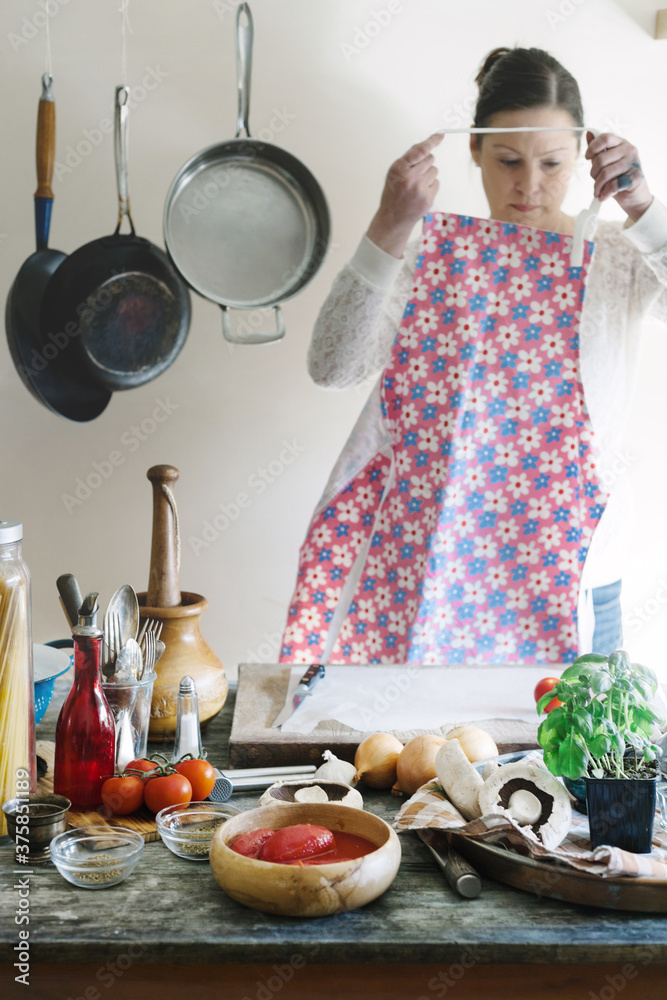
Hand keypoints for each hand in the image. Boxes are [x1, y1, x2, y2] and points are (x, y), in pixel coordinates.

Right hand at [367, 132, 442, 257]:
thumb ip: (408, 159)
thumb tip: (423, 145)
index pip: (420, 150)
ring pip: (435, 171)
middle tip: (416, 174)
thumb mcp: (394, 173)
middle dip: (425, 164)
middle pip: (430, 159)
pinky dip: (431, 187)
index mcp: (399, 169)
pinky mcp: (428, 198)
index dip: (432, 141)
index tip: (440, 135)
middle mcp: (410, 178)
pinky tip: (421, 193)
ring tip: (417, 186)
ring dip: (428, 176)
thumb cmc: (393, 194)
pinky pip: (437, 183)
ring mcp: (420, 189)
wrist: (393, 218)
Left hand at [585, 131, 652, 221]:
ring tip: (597, 191)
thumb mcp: (607, 162)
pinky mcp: (636, 176)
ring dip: (597, 186)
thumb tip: (589, 134)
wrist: (634, 195)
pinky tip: (603, 196)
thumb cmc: (619, 177)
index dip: (593, 147)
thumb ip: (598, 149)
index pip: (605, 138)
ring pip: (605, 173)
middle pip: (601, 159)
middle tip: (595, 181)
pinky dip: (604, 194)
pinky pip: (613, 185)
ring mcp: (634, 162)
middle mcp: (629, 150)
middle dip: (593, 174)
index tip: (587, 157)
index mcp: (621, 143)